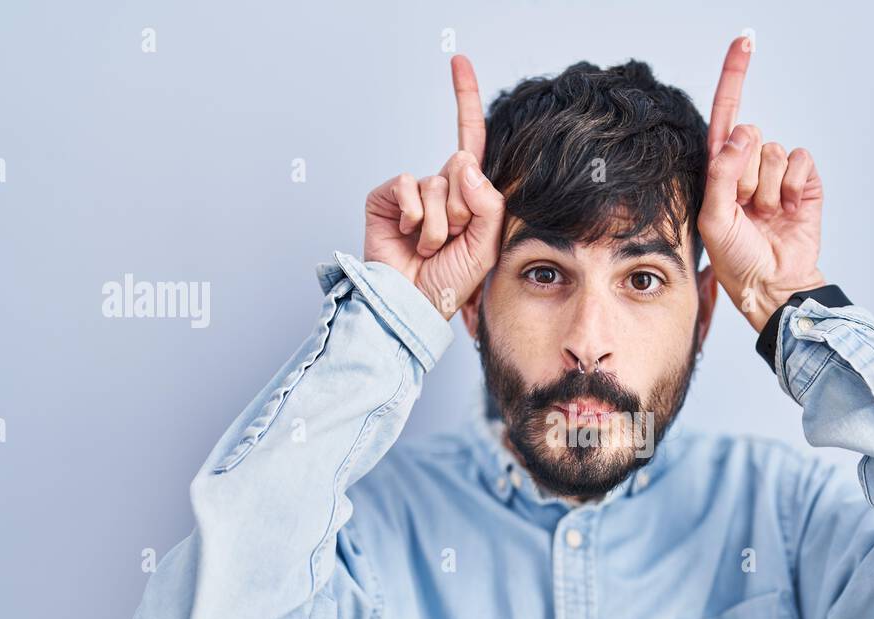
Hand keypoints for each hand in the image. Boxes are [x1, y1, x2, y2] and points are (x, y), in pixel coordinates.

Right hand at [363, 55, 504, 318]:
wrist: (413, 303)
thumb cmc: (450, 280)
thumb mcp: (487, 244)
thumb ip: (488, 201)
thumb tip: (463, 160)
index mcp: (468, 195)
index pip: (470, 141)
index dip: (464, 99)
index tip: (457, 60)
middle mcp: (440, 188)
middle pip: (460, 166)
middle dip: (463, 209)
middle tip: (452, 240)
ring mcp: (412, 192)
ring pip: (436, 183)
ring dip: (438, 223)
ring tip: (429, 247)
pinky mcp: (386, 197)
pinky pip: (407, 184)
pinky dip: (413, 214)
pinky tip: (408, 236)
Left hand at [698, 37, 825, 331]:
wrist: (774, 285)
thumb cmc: (736, 259)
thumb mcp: (713, 218)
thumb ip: (722, 173)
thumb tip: (744, 132)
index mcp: (721, 171)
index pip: (725, 116)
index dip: (734, 76)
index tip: (745, 41)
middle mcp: (748, 167)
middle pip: (749, 136)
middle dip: (746, 175)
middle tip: (746, 209)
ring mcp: (777, 174)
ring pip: (773, 151)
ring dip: (768, 188)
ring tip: (765, 216)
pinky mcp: (804, 182)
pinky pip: (799, 160)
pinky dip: (793, 186)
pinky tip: (787, 210)